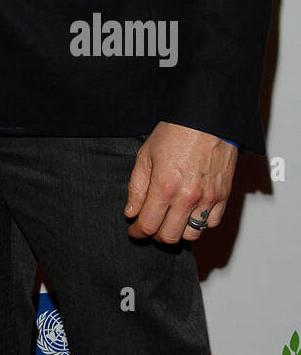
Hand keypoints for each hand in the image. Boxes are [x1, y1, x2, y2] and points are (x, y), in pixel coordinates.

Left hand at [125, 121, 236, 242]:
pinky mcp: (224, 195)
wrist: (206, 118)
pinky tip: (191, 213)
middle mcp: (187, 197)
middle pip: (169, 236)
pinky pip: (212, 223)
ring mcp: (208, 198)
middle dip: (155, 235)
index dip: (138, 232)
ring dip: (179, 232)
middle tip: (150, 225)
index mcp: (164, 187)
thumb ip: (136, 187)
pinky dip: (200, 223)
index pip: (148, 225)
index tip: (134, 231)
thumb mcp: (145, 155)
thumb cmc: (176, 131)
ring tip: (171, 220)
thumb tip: (131, 212)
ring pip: (192, 235)